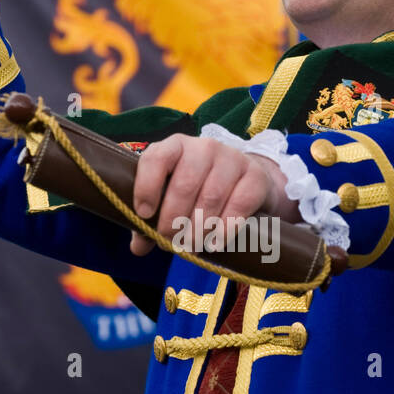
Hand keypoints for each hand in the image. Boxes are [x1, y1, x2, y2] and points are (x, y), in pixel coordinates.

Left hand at [129, 135, 298, 256]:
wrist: (247, 183)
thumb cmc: (199, 191)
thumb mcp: (172, 199)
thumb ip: (151, 220)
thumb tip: (138, 247)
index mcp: (176, 146)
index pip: (156, 158)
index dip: (147, 187)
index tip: (144, 214)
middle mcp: (203, 147)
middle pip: (184, 184)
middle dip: (173, 219)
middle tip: (170, 241)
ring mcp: (232, 159)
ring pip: (210, 198)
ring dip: (198, 229)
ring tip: (190, 246)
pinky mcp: (255, 176)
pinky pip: (238, 205)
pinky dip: (224, 229)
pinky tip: (215, 243)